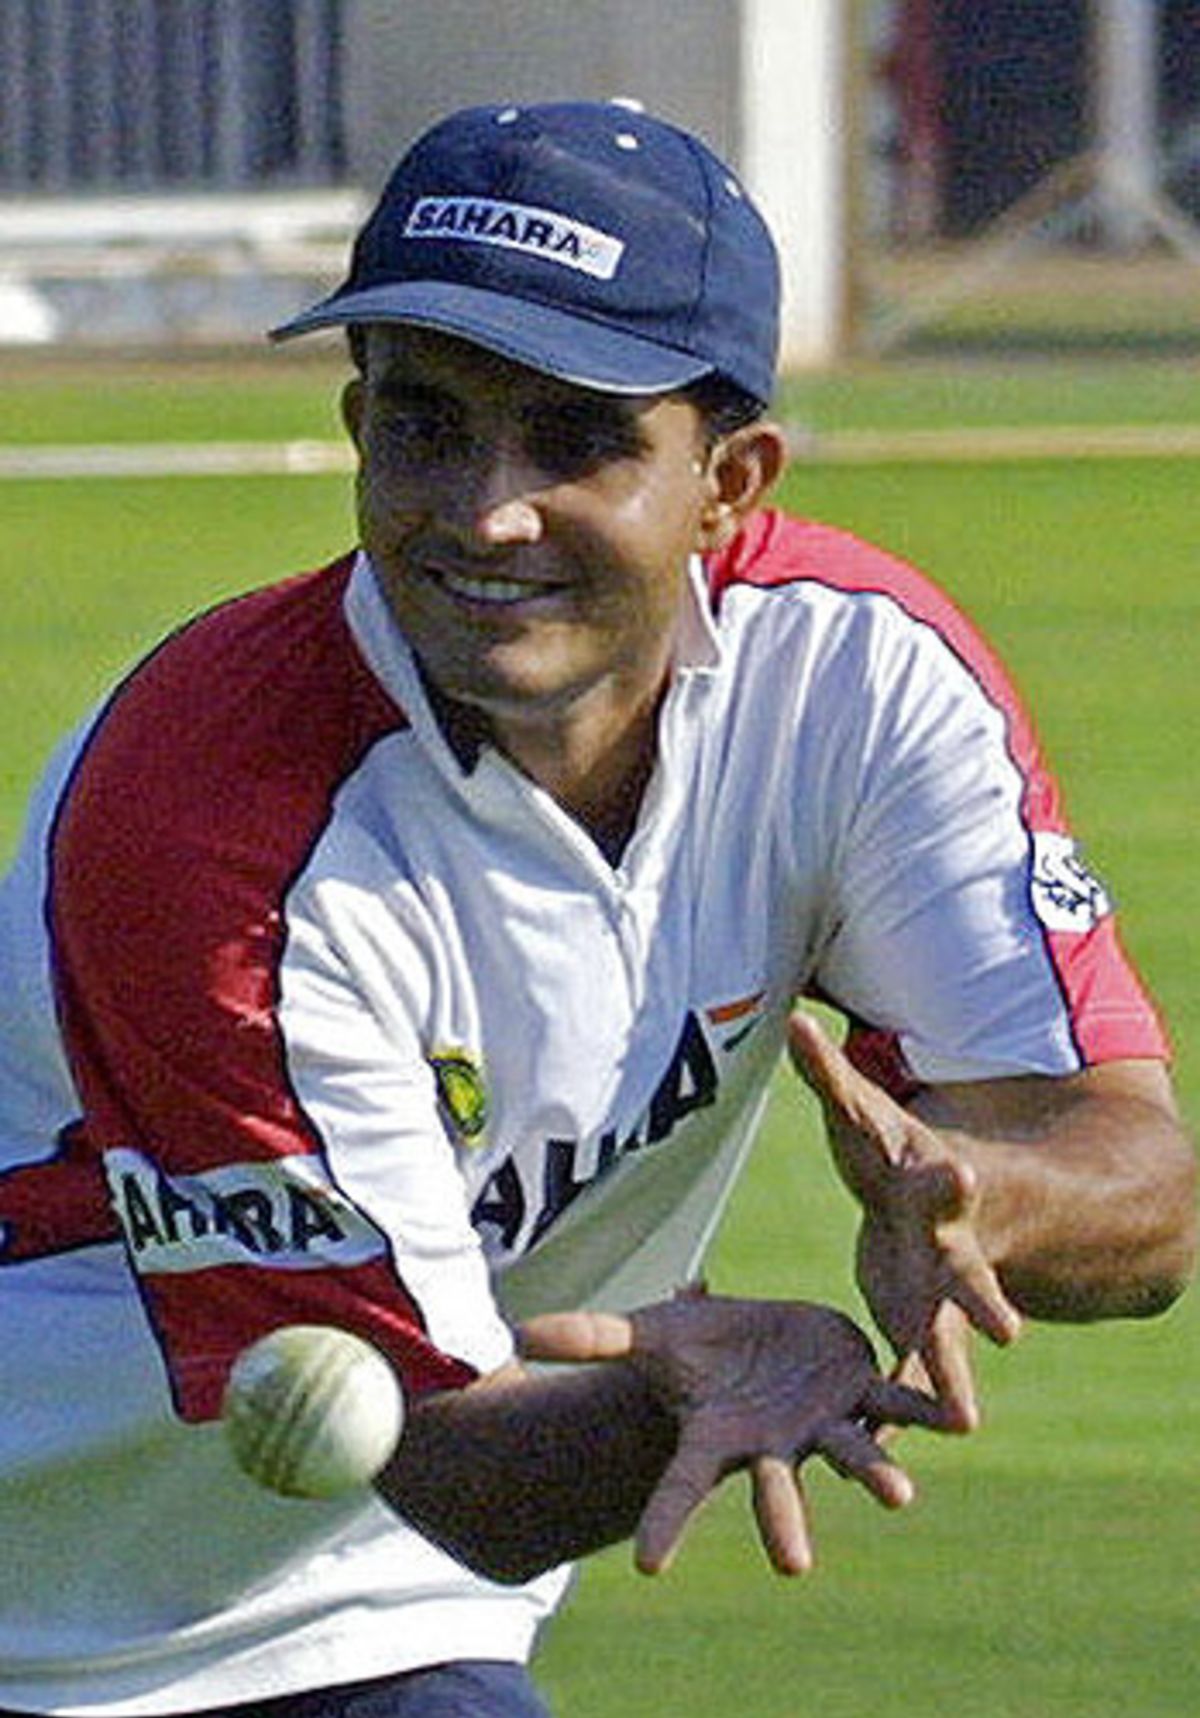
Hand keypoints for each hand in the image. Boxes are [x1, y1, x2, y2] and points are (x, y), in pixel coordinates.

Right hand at [518, 1293, 946, 1575]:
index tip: (649, 1565)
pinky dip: (920, 1408)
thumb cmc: (704, 1352)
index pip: (683, 1486)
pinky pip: (895, 1401)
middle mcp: (772, 1443)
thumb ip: (591, 1339)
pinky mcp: (861, 1390)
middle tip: (793, 1564)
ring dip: (873, 1472)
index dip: (667, 1522)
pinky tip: (954, 1418)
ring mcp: (821, 1422)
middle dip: (782, 1523)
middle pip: (774, 1490)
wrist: (769, 1341)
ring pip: (848, 1452)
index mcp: (717, 1437)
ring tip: (898, 1496)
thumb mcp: (649, 1338)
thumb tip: (514, 1336)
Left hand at [787, 1012, 1021, 1429]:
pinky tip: (923, 1445)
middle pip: (965, 1275)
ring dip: (954, 1378)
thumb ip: (828, 1075)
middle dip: (983, 1301)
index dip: (945, 1179)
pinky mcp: (923, 1324)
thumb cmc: (893, 1153)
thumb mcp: (864, 1116)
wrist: (953, 1201)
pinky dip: (918, 1405)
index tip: (959, 1176)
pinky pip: (921, 1373)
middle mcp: (945, 1243)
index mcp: (924, 1187)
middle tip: (1009, 1331)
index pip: (936, 1180)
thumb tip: (797, 1020)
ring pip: (952, 1341)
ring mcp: (941, 1290)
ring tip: (964, 1423)